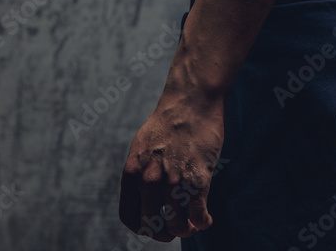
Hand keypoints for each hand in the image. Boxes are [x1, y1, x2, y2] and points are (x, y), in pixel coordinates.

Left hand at [119, 89, 224, 240]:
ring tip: (191, 225)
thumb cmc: (168, 122)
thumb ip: (139, 172)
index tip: (153, 225)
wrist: (191, 100)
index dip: (142, 227)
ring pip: (176, 226)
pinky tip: (206, 219)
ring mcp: (173, 182)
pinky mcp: (198, 180)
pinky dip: (203, 223)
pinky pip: (199, 217)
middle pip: (152, 227)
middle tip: (173, 229)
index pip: (129, 217)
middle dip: (163, 234)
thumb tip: (141, 196)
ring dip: (185, 230)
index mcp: (132, 172)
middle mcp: (149, 180)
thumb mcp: (142, 145)